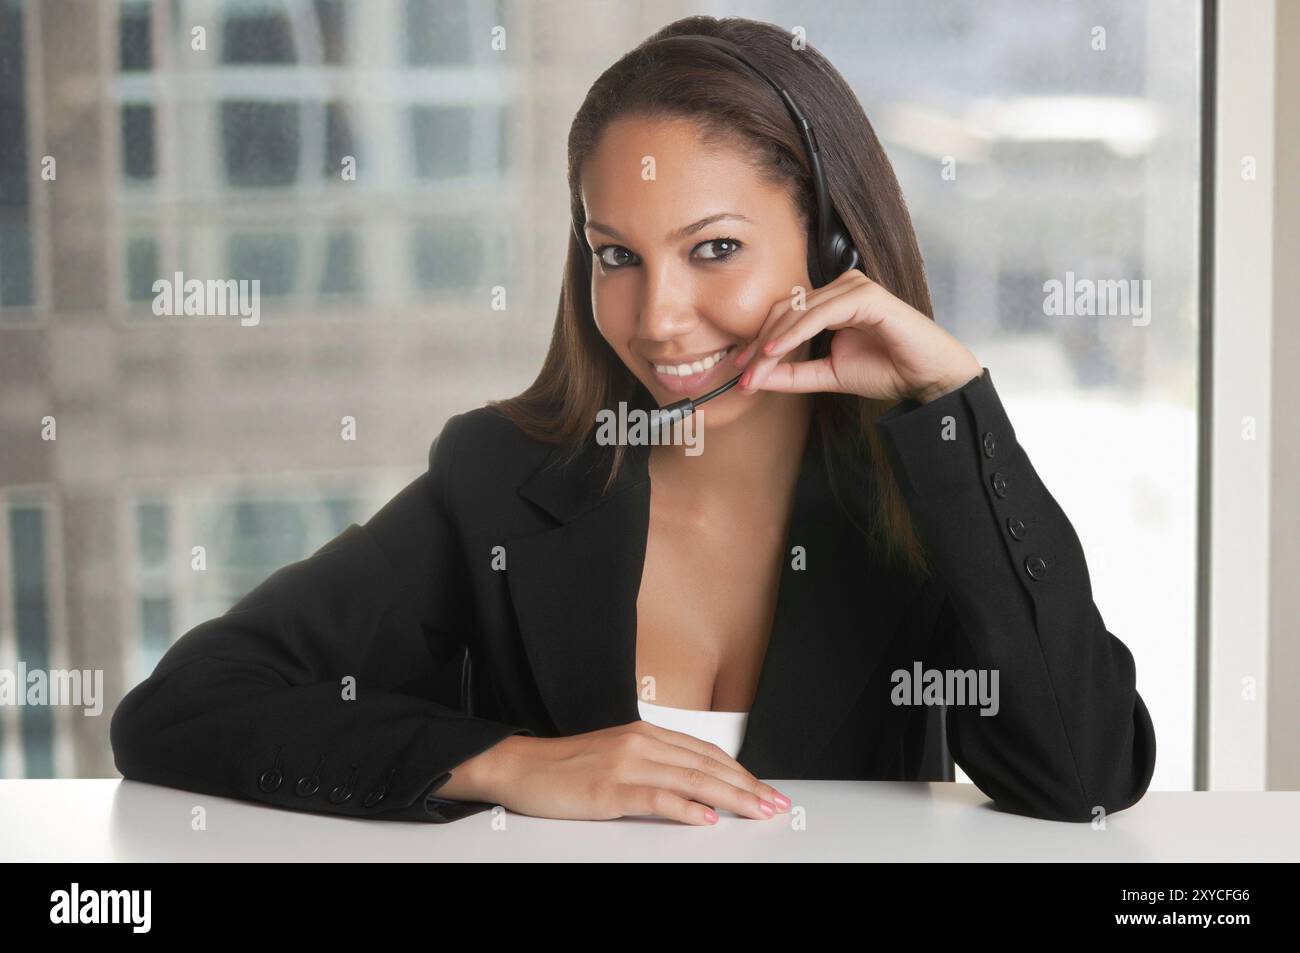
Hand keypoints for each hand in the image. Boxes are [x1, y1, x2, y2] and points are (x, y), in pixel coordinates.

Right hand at [439, 722, 788, 824]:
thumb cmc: (565, 768)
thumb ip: (653, 764)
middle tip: (775, 804)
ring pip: (691, 779)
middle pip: (707, 765)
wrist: (519, 766)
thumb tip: (693, 786)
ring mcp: (625, 764)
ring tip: (756, 812)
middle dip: (746, 787)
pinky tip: (705, 819)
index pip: (706, 752)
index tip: (764, 789)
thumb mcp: (616, 756)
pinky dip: (685, 808)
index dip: (740, 771)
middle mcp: (640, 743)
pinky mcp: (609, 789)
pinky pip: (656, 797)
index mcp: (645, 734)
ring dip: (730, 798)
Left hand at [731, 269, 982, 403]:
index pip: (784, 316)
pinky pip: (820, 314)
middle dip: (760, 344)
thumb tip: (753, 378)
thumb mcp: (827, 375)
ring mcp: (854, 288)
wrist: (927, 378)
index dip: (759, 343)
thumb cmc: (887, 371)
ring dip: (773, 343)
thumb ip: (793, 374)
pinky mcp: (866, 296)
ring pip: (798, 312)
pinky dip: (796, 333)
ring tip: (755, 369)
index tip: (741, 373)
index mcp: (832, 302)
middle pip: (785, 310)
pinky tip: (777, 351)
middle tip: (742, 374)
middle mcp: (841, 288)